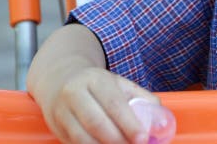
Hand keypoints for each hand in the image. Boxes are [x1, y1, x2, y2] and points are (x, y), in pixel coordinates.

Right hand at [38, 66, 157, 143]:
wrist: (59, 79)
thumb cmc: (98, 85)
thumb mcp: (119, 83)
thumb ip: (141, 98)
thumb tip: (160, 120)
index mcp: (95, 80)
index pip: (114, 104)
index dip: (129, 124)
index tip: (143, 139)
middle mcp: (74, 94)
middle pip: (97, 123)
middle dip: (117, 140)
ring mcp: (62, 112)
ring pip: (82, 138)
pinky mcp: (55, 128)